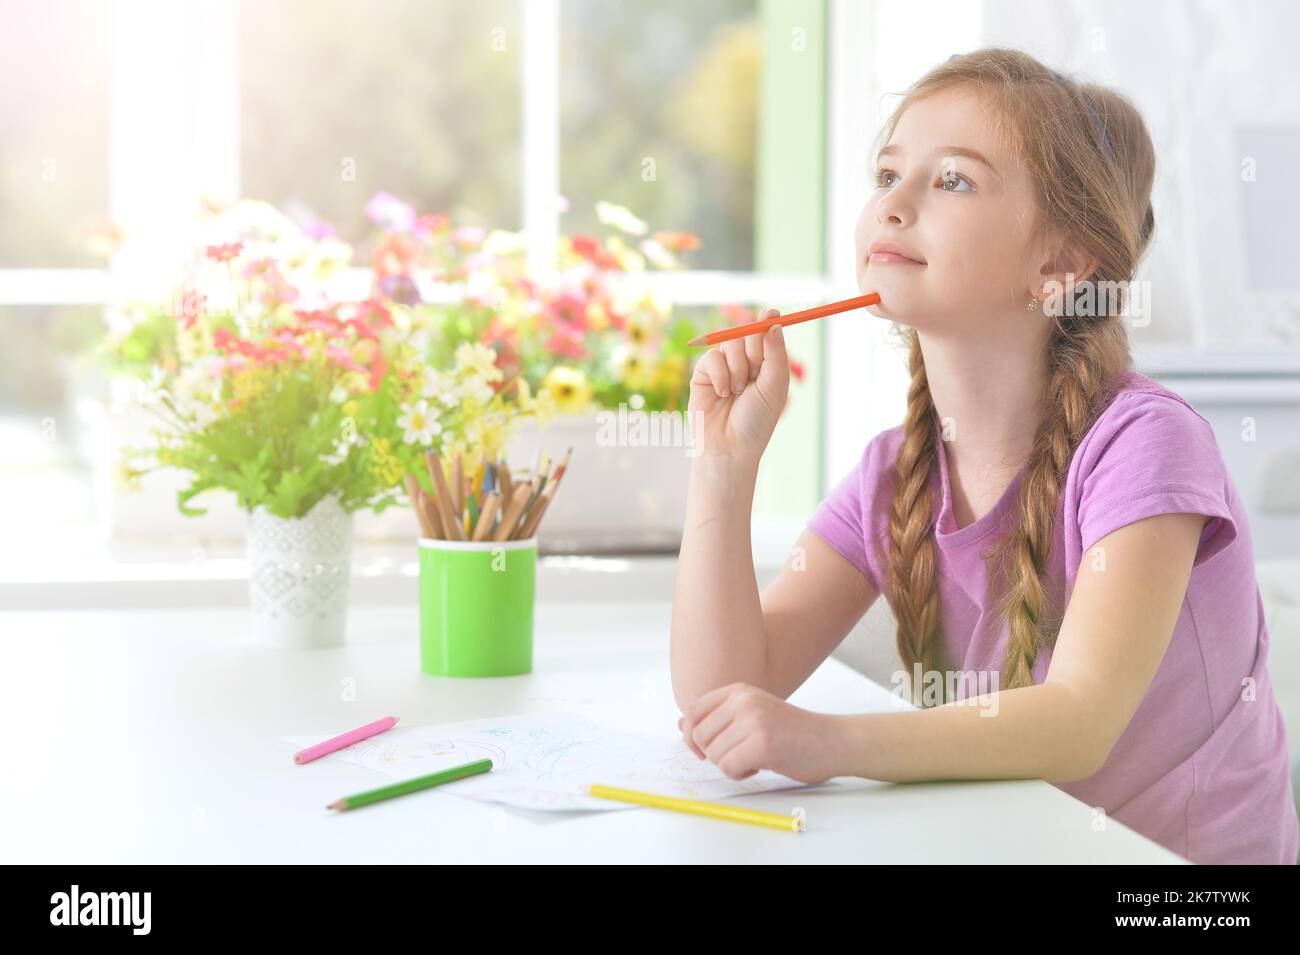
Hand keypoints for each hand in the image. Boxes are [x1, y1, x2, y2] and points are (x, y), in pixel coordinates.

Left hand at [676, 682, 841, 785]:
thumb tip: (681, 724)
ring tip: (755, 758)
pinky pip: (728, 768)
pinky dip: (741, 774)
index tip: (704, 750)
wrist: (831, 740)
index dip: (690, 736)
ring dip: (730, 765)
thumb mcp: (753, 716)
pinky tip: (761, 765)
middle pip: (699, 736)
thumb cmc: (792, 732)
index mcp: (739, 690)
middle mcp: (743, 700)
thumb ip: (719, 718)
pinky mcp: (761, 742)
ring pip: (714, 755)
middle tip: (740, 755)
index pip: (692, 710)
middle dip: (714, 754)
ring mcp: (753, 720)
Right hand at [687, 307, 790, 459]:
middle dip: (752, 348)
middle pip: (748, 332)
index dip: (767, 320)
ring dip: (737, 368)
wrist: (728, 447)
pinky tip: (722, 393)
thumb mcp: (774, 386)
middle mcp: (746, 362)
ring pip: (730, 343)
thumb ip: (775, 354)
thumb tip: (773, 321)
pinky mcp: (704, 373)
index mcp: (767, 364)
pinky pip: (712, 357)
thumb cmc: (756, 421)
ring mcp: (724, 366)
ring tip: (737, 392)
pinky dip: (720, 374)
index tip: (769, 312)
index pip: (767, 333)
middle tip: (754, 370)